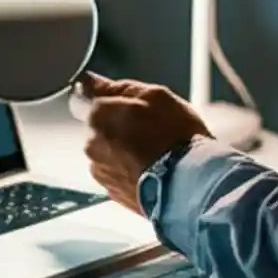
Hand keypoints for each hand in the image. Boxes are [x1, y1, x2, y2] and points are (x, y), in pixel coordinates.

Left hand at [82, 73, 212, 214]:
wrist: (190, 184)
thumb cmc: (176, 137)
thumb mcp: (155, 96)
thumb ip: (118, 88)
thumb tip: (92, 82)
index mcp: (98, 116)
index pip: (87, 100)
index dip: (109, 102)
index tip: (127, 106)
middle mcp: (92, 146)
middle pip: (100, 129)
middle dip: (119, 128)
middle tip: (151, 129)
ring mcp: (101, 173)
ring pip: (109, 154)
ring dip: (125, 152)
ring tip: (156, 154)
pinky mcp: (114, 195)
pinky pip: (119, 176)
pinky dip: (131, 172)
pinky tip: (154, 171)